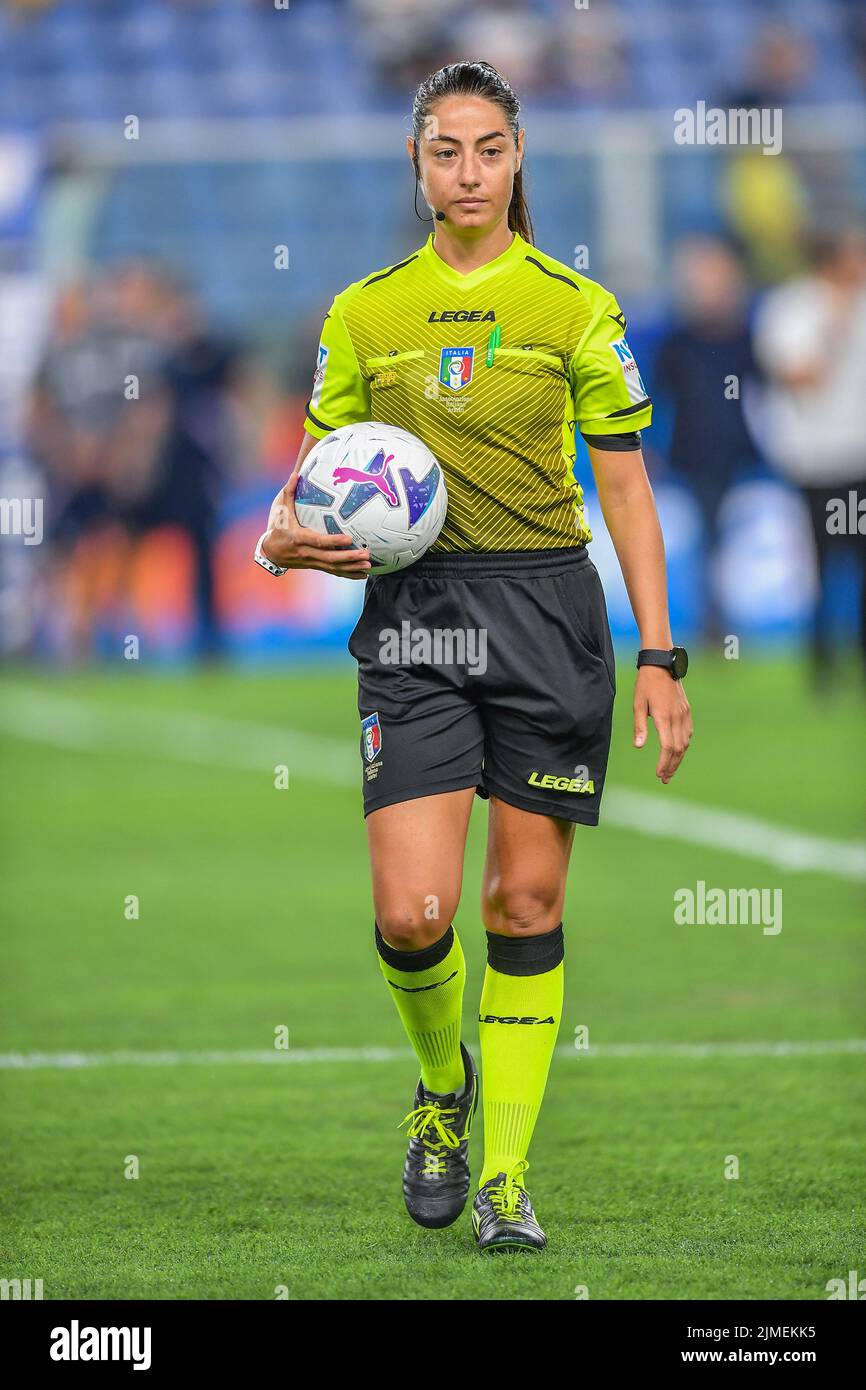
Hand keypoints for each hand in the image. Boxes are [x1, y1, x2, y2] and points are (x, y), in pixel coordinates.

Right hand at [260, 467, 371, 578]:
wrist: (271, 552)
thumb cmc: (277, 527)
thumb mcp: (280, 510)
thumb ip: (289, 492)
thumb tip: (296, 473)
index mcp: (299, 538)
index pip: (318, 541)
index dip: (333, 541)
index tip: (348, 538)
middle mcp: (306, 552)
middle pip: (330, 558)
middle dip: (348, 558)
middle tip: (365, 555)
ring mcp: (312, 561)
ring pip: (333, 567)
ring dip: (352, 568)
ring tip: (368, 566)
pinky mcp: (316, 565)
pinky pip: (334, 572)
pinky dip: (348, 574)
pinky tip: (363, 575)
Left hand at [633, 665, 692, 783]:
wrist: (662, 665)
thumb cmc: (646, 684)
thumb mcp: (638, 704)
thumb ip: (640, 726)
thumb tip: (638, 746)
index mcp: (664, 717)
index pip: (667, 747)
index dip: (664, 763)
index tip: (659, 774)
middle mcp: (677, 717)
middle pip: (678, 749)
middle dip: (671, 766)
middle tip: (664, 778)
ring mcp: (684, 714)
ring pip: (685, 743)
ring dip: (678, 758)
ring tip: (670, 770)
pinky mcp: (687, 711)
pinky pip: (688, 733)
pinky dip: (683, 746)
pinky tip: (678, 752)